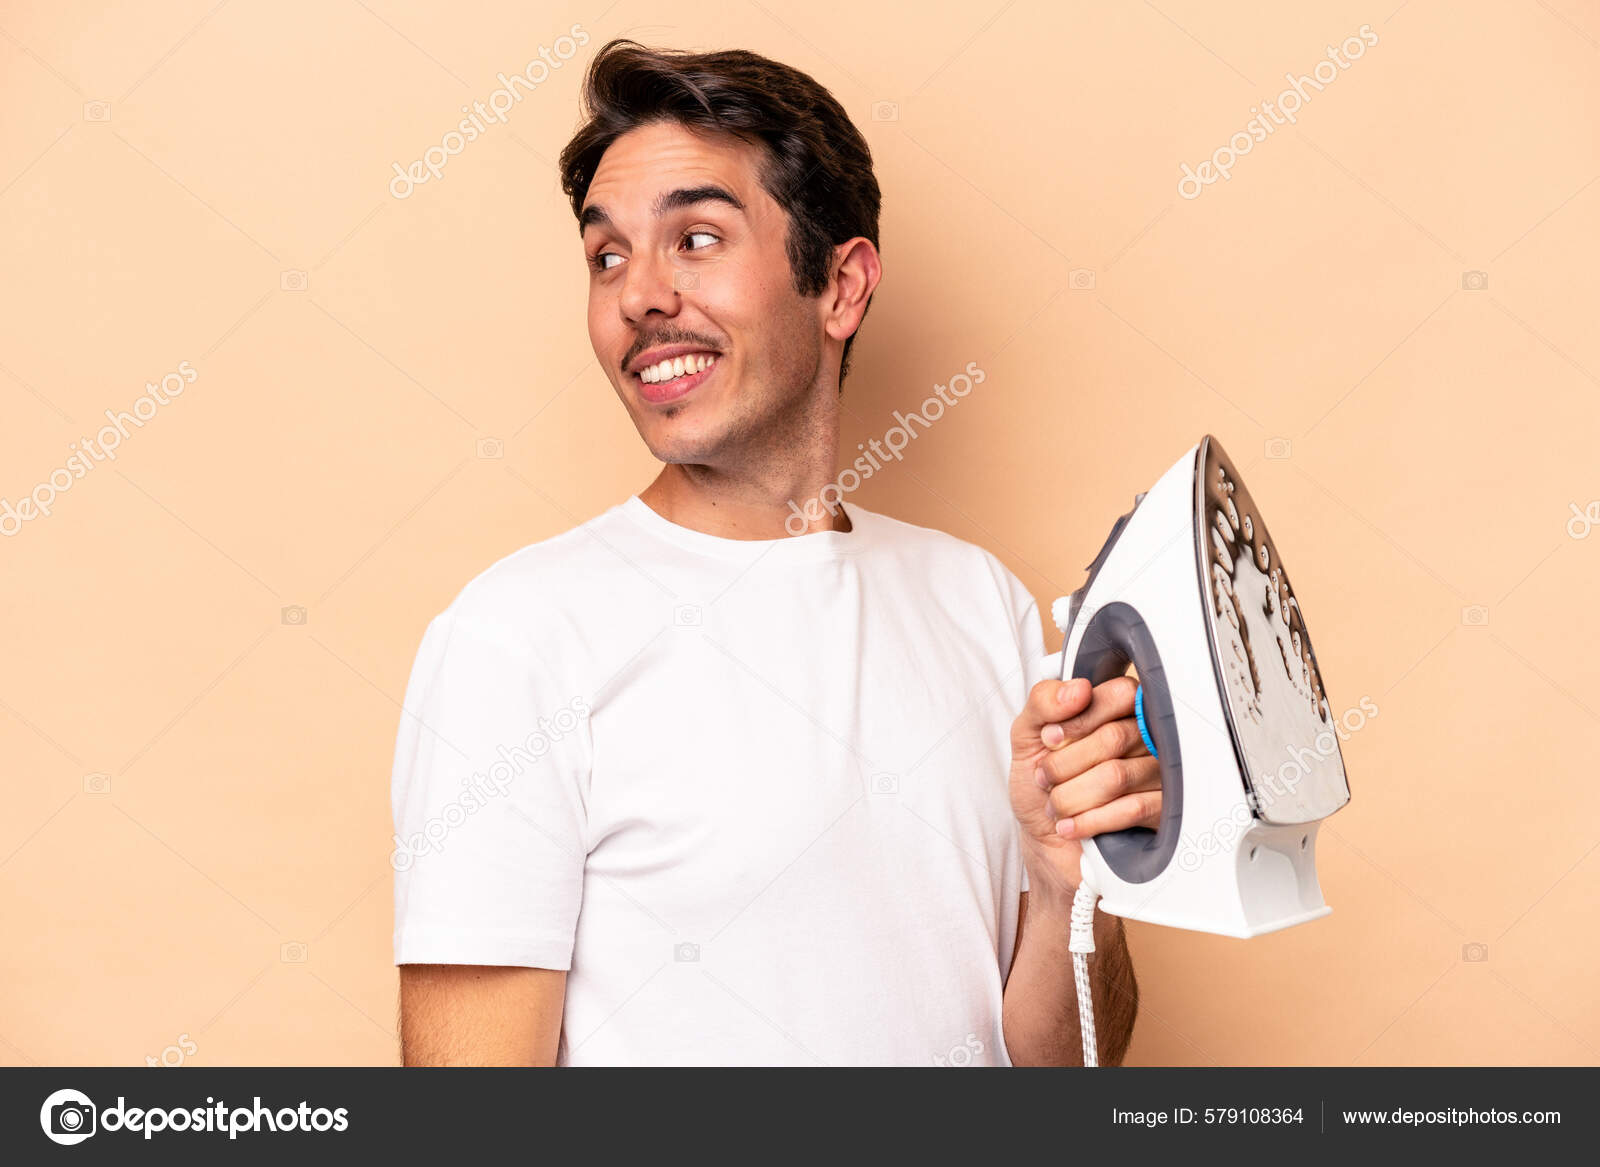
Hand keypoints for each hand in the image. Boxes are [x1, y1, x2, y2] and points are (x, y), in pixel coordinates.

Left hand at [1008, 674, 1162, 898]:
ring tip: (1055, 805)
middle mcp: (1147, 738)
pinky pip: (1130, 810)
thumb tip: (1078, 689)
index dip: (1078, 719)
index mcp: (1119, 710)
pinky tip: (1069, 826)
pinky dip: (1088, 820)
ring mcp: (1159, 776)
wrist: (1045, 841)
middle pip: (1114, 737)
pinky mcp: (1162, 814)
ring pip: (1117, 776)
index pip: (1120, 694)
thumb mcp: (1027, 735)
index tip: (1049, 739)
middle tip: (1045, 778)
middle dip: (1064, 763)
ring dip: (1071, 795)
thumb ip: (1045, 702)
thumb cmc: (1041, 784)